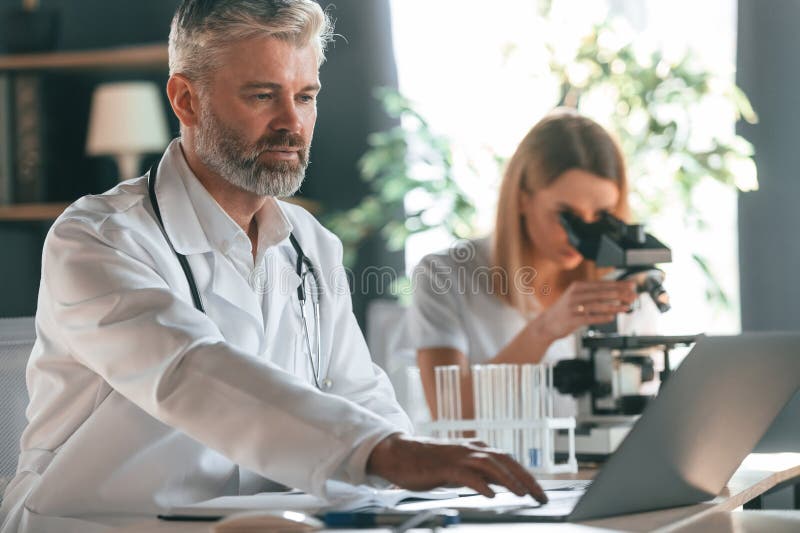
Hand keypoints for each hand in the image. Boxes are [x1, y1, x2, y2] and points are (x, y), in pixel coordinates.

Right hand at [366, 434, 547, 502]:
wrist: (399, 454)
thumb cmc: (429, 463)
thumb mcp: (460, 469)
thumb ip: (479, 474)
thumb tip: (501, 485)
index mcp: (476, 449)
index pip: (509, 461)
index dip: (527, 476)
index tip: (540, 493)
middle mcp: (471, 449)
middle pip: (506, 461)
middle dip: (526, 479)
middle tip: (541, 496)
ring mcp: (458, 456)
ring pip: (490, 465)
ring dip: (508, 479)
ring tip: (522, 494)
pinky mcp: (445, 466)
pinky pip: (466, 474)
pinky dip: (480, 484)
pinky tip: (490, 494)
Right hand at [536, 280, 636, 340]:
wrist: (546, 324)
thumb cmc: (565, 311)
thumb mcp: (577, 298)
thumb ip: (594, 294)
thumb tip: (617, 293)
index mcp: (578, 286)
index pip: (602, 284)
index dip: (618, 284)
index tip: (632, 285)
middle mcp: (575, 294)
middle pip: (602, 293)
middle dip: (620, 294)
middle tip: (633, 296)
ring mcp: (573, 306)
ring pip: (598, 305)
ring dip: (614, 306)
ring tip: (626, 307)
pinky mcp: (572, 319)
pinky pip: (589, 318)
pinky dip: (601, 317)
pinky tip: (611, 317)